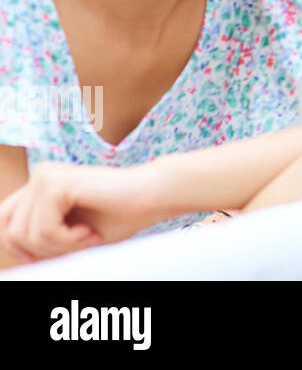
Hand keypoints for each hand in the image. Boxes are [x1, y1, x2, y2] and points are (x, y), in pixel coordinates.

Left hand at [0, 162, 162, 263]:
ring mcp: (45, 177)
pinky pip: (44, 230)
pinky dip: (68, 240)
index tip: (52, 255)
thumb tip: (18, 259)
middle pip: (11, 232)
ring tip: (87, 237)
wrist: (154, 195)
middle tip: (78, 243)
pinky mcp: (56, 184)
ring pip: (25, 234)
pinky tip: (89, 232)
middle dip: (44, 249)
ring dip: (59, 246)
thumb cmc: (120, 215)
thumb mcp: (71, 233)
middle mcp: (40, 176)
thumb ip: (42, 237)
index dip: (20, 247)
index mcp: (41, 185)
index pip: (5, 222)